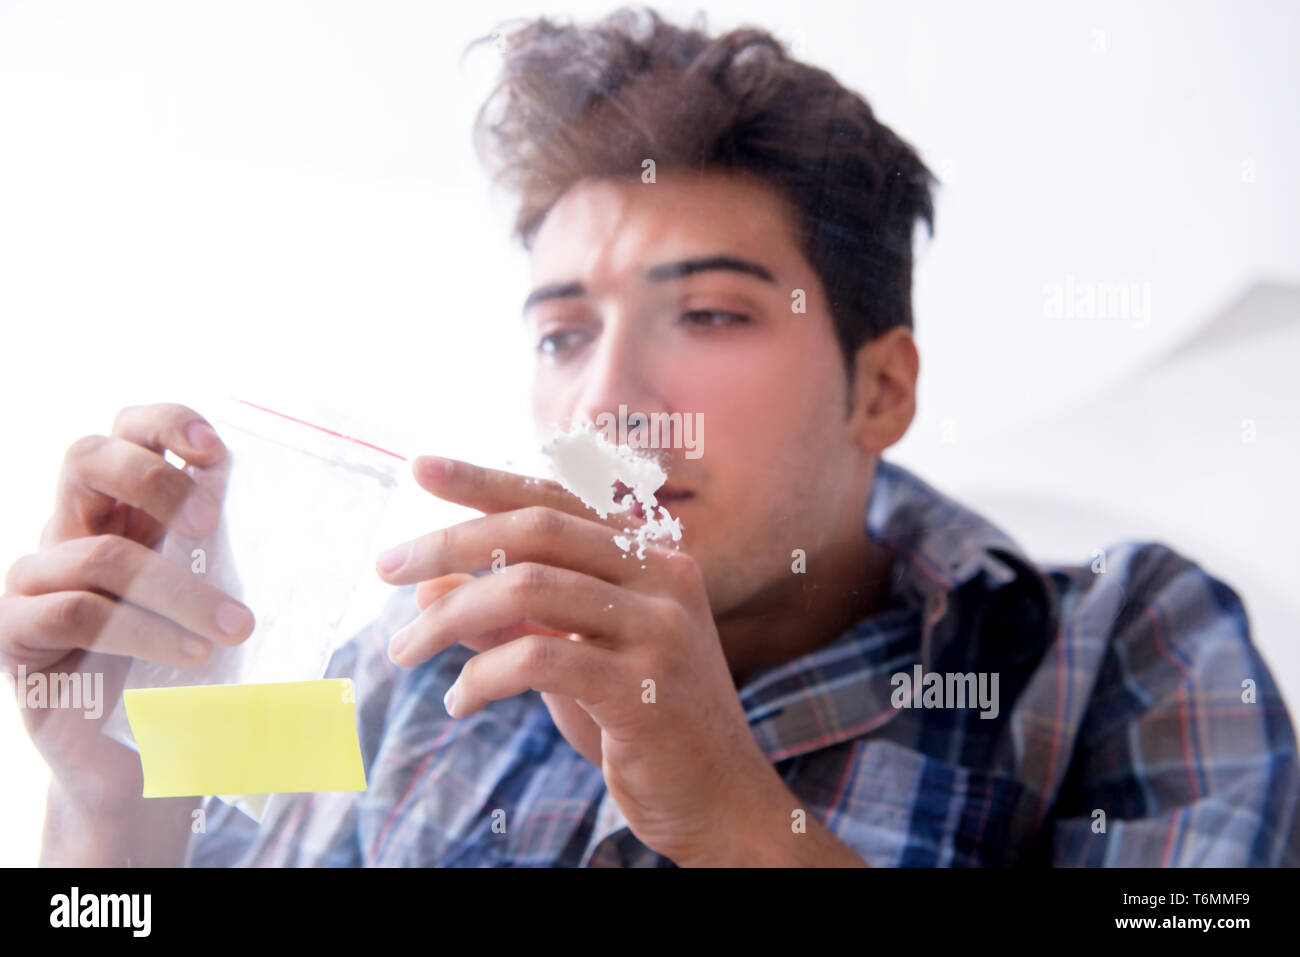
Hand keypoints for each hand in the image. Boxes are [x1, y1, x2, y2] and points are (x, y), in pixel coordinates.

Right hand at [0, 403, 255, 811]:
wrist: (135, 762)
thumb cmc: (183, 670)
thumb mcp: (212, 596)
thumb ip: (224, 547)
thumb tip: (289, 508)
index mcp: (123, 510)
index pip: (127, 432)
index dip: (165, 423)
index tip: (217, 450)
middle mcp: (70, 531)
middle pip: (84, 457)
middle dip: (153, 480)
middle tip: (207, 524)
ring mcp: (33, 580)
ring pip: (99, 553)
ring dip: (177, 590)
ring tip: (232, 629)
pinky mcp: (14, 635)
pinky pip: (70, 613)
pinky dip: (142, 633)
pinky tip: (189, 656)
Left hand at [376, 454, 785, 864]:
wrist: (717, 799)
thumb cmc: (637, 722)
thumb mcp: (569, 657)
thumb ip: (511, 617)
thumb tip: (427, 587)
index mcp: (651, 556)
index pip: (558, 498)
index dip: (486, 480)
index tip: (419, 468)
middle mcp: (663, 577)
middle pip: (538, 530)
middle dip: (450, 542)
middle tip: (384, 568)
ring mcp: (660, 629)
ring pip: (530, 588)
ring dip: (449, 617)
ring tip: (403, 651)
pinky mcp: (644, 688)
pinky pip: (537, 659)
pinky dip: (481, 676)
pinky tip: (458, 701)